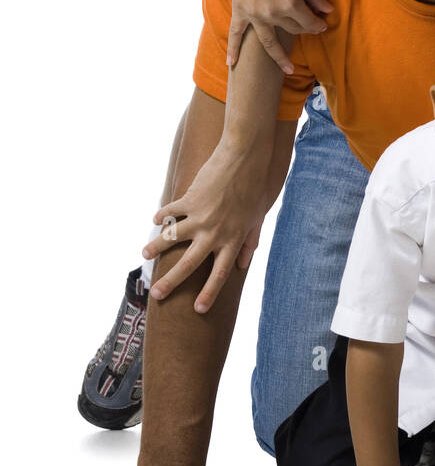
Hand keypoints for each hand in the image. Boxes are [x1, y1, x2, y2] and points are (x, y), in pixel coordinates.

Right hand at [145, 148, 267, 310]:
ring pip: (172, 238)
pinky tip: (156, 219)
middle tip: (156, 295)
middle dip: (172, 281)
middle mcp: (216, 232)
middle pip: (190, 264)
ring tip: (145, 255)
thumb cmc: (256, 185)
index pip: (221, 273)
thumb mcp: (258, 216)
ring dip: (156, 247)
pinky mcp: (191, 198)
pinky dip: (163, 215)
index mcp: (234, 239)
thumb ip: (250, 241)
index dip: (210, 292)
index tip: (199, 310)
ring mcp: (202, 216)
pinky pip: (172, 210)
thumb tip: (245, 264)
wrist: (246, 156)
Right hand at [228, 0, 331, 73]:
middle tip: (310, 29)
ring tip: (288, 70)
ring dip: (279, 56)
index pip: (309, 22)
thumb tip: (328, 12)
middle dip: (304, 30)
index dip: (318, 24)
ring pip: (269, 40)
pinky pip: (236, 34)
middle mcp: (271, 13)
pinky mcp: (240, 9)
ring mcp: (254, 13)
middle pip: (292, 29)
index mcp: (290, 4)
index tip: (323, 24)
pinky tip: (233, 64)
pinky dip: (233, 49)